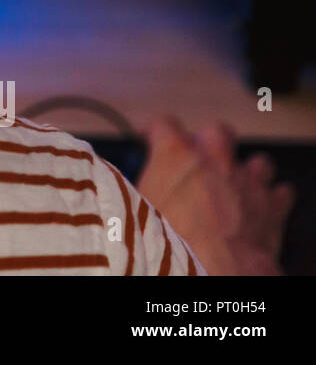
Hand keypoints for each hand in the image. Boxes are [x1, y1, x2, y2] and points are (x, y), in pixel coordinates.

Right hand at [135, 117, 293, 274]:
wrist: (216, 267)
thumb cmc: (172, 239)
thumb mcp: (135, 205)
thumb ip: (133, 183)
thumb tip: (112, 180)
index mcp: (176, 152)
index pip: (163, 124)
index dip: (156, 132)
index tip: (152, 140)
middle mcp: (214, 157)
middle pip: (216, 132)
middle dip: (208, 143)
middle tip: (199, 162)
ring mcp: (248, 178)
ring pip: (256, 161)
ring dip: (245, 171)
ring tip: (234, 187)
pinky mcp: (273, 204)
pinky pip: (280, 191)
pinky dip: (271, 198)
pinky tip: (260, 208)